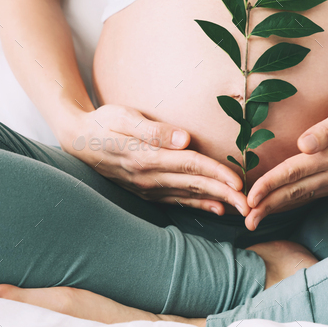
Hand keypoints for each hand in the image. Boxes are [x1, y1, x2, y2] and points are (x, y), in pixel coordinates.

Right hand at [60, 104, 248, 214]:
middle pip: (194, 185)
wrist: (76, 140)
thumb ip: (153, 129)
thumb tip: (184, 139)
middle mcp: (148, 177)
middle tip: (251, 204)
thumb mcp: (123, 116)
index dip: (216, 173)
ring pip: (188, 196)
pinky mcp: (146, 191)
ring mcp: (147, 188)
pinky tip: (216, 209)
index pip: (189, 166)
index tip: (239, 181)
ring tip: (241, 209)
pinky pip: (176, 201)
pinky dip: (197, 206)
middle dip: (225, 194)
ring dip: (216, 201)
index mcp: (145, 157)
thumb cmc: (103, 121)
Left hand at [245, 92, 327, 229]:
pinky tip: (280, 206)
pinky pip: (314, 195)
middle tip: (245, 219)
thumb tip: (303, 145)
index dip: (270, 185)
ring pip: (304, 197)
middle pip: (296, 192)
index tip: (250, 197)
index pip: (295, 172)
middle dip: (268, 206)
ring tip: (256, 217)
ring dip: (279, 208)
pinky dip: (294, 203)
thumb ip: (326, 128)